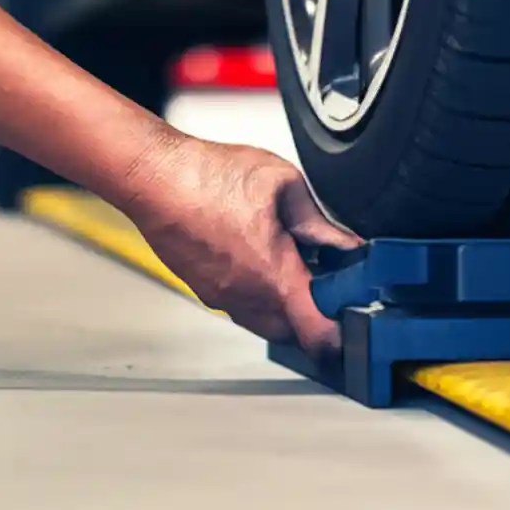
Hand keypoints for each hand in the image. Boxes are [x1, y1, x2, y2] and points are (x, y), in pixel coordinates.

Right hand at [120, 133, 362, 356]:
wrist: (155, 177)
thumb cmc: (208, 176)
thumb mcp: (284, 184)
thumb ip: (320, 222)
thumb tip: (346, 245)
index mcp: (273, 275)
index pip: (318, 333)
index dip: (343, 333)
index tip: (354, 316)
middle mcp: (246, 297)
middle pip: (295, 333)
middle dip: (315, 315)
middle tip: (327, 282)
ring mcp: (222, 298)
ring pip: (267, 323)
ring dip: (286, 307)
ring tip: (294, 267)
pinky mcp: (206, 291)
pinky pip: (242, 308)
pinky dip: (260, 295)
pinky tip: (261, 260)